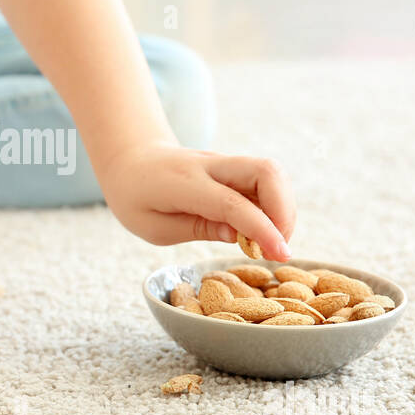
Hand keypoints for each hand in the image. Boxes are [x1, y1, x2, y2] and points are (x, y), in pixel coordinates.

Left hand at [99, 143, 295, 259]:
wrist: (129, 160)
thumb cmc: (136, 198)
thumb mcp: (155, 226)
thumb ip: (199, 229)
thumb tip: (243, 236)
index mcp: (184, 183)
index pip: (233, 203)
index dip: (262, 229)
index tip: (281, 254)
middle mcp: (210, 165)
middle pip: (266, 171)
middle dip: (285, 211)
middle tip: (278, 248)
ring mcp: (223, 162)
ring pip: (272, 173)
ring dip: (283, 209)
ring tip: (271, 242)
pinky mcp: (232, 167)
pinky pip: (264, 180)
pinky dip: (273, 205)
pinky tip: (262, 229)